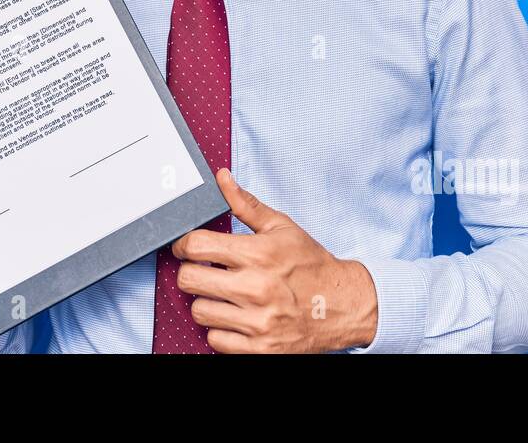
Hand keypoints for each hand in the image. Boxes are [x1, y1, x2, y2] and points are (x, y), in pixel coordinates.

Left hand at [171, 169, 377, 352]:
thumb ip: (246, 204)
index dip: (183, 244)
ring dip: (206, 301)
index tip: (186, 247)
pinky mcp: (260, 349)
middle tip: (202, 271)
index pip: (197, 246)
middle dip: (190, 272)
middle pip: (188, 280)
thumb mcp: (282, 227)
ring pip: (198, 311)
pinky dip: (221, 329)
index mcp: (258, 254)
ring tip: (223, 294)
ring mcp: (258, 322)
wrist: (344, 305)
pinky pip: (215, 340)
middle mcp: (256, 288)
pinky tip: (235, 316)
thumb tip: (222, 177)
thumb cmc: (310, 264)